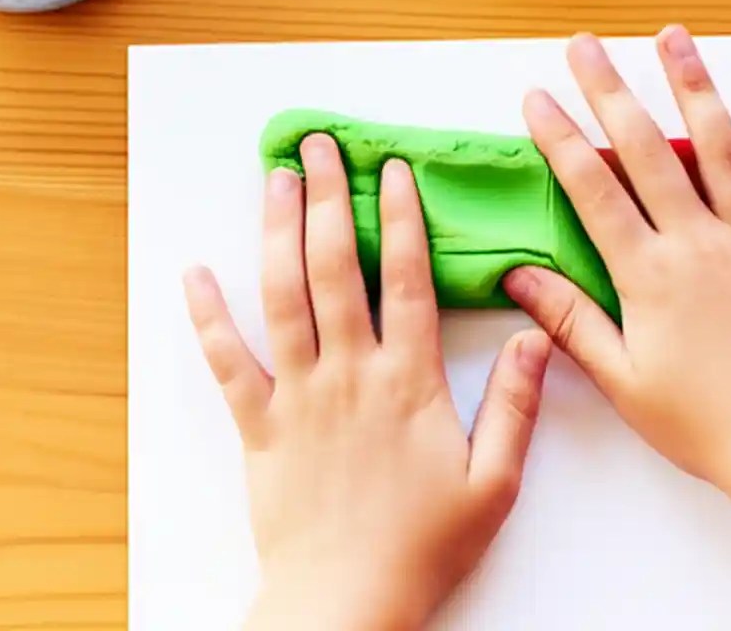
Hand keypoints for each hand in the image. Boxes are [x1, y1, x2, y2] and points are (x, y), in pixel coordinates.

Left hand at [183, 135, 551, 630]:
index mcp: (409, 381)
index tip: (392, 169)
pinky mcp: (257, 425)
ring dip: (275, 231)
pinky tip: (195, 273)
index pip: (406, 279)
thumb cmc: (424, 545)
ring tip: (273, 179)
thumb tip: (535, 337)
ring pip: (281, 296)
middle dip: (327, 197)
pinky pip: (225, 361)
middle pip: (334, 267)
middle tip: (319, 146)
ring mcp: (296, 395)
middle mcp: (348, 373)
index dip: (400, 217)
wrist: (348, 601)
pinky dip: (206, 316)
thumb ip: (515, 405)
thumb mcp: (495, 481)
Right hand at [504, 26, 730, 487]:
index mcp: (648, 275)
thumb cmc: (703, 422)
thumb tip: (518, 276)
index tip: (537, 97)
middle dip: (611, 91)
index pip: (593, 190)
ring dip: (693, 87)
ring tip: (672, 37)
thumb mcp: (623, 380)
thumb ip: (572, 322)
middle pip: (647, 151)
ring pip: (719, 148)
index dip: (560, 138)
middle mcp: (698, 242)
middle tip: (585, 44)